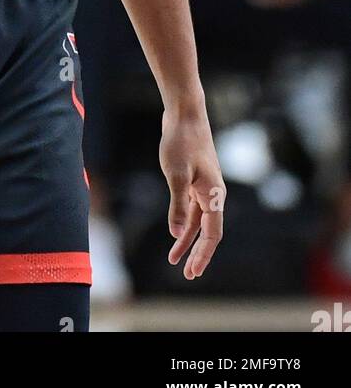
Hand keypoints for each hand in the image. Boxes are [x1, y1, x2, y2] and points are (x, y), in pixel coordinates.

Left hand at [160, 106, 224, 280]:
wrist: (183, 114)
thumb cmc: (181, 141)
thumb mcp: (176, 174)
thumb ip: (178, 204)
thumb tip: (176, 233)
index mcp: (213, 194)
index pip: (212, 234)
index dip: (203, 254)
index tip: (193, 272)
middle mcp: (212, 193)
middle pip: (207, 231)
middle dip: (197, 253)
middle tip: (188, 274)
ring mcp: (203, 187)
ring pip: (197, 221)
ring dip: (187, 239)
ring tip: (174, 258)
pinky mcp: (194, 180)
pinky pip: (190, 208)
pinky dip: (183, 222)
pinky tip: (174, 231)